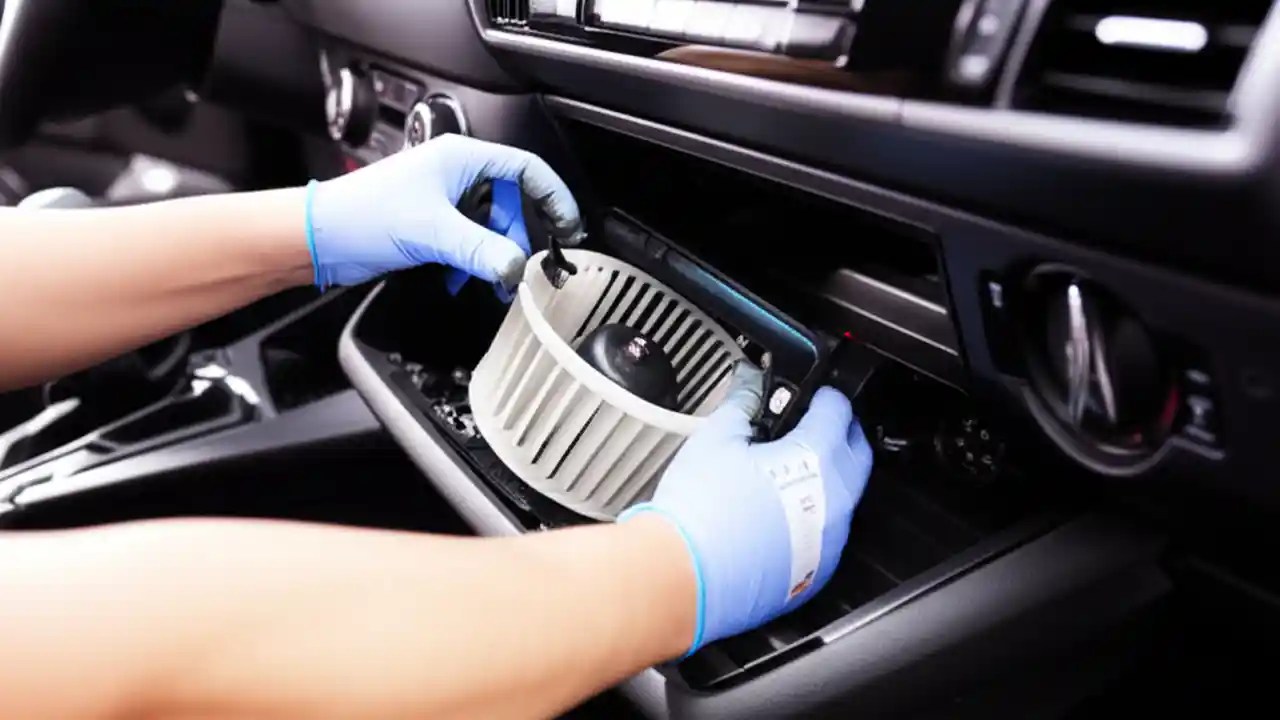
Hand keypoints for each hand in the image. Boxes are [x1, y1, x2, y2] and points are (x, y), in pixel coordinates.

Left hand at [305, 135, 584, 288]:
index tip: (568, 227)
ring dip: (494, 254)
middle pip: (511, 202)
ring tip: (494, 279)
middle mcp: (454, 174)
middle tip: (521, 266)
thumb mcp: (432, 233)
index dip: (553, 196)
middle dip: (518, 238)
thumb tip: (519, 267)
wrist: (320, 236)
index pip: (526, 168)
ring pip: (490, 225)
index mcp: (460, 158)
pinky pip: (469, 241)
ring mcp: (443, 199)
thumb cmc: (361, 215)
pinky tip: (462, 279)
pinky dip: (473, 261)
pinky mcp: (431, 224)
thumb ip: (481, 251)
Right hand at [621, 364, 873, 654]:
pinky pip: (830, 534)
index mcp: (816, 460)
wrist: (682, 577)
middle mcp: (836, 502)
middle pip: (857, 453)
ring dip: (830, 477)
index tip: (815, 395)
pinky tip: (782, 513)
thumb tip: (749, 385)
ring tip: (792, 469)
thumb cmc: (698, 514)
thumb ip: (742, 405)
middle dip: (840, 433)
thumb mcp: (716, 440)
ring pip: (847, 497)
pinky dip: (816, 517)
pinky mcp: (817, 573)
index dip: (826, 396)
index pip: (839, 411)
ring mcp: (830, 542)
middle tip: (812, 424)